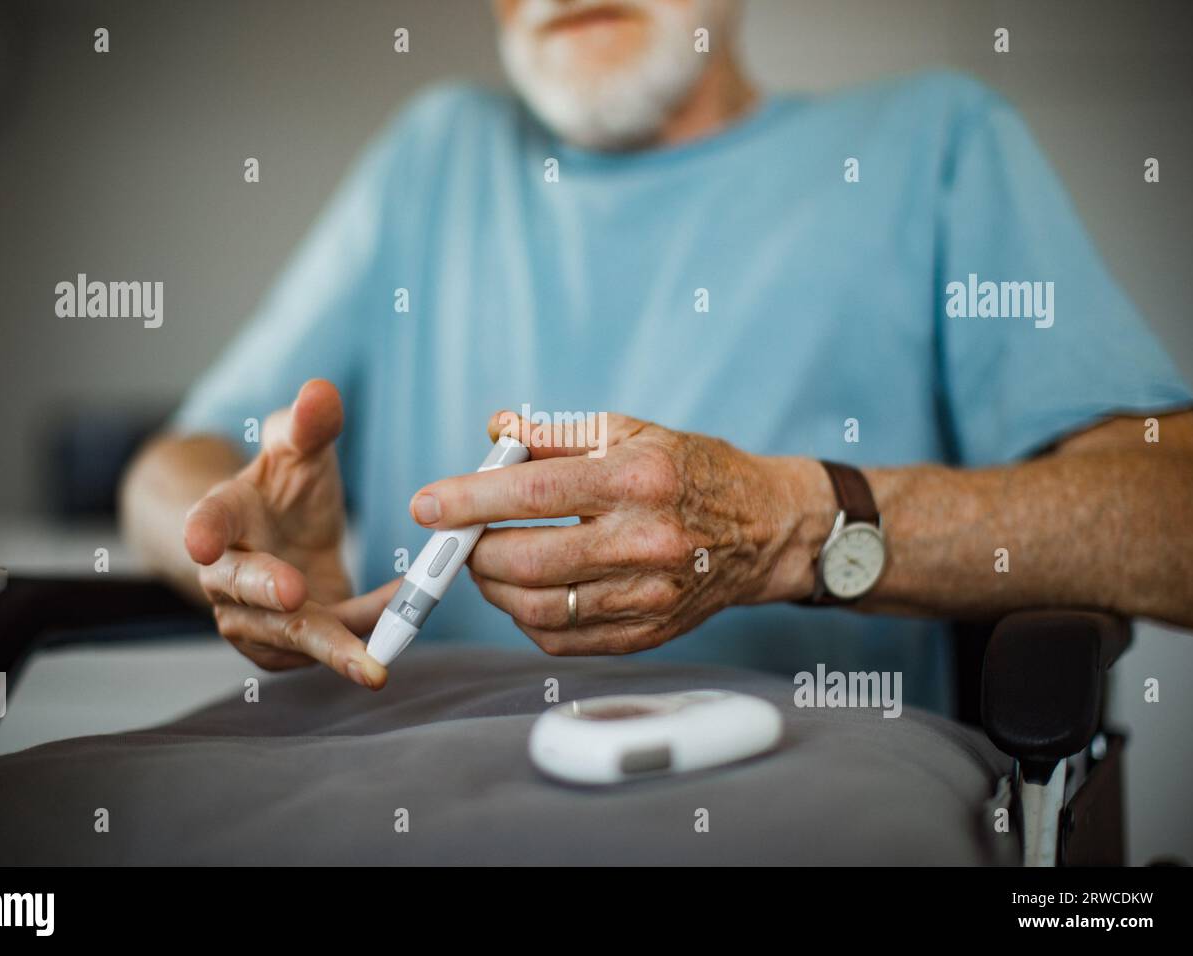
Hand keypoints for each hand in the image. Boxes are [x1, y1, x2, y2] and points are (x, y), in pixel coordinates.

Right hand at [183, 379, 393, 687]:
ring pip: (287, 635)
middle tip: (296, 595)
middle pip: (241, 590)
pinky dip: (362, 636)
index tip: (199, 542)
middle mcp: (228, 574)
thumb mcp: (301, 449)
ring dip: (334, 641)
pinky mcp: (282, 646)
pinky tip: (399, 615)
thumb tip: (320, 392)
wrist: (280, 536)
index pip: (208, 520)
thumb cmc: (285, 489)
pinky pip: (323, 647)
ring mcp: (251, 616)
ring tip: (379, 643)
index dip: (203, 531)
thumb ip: (308, 425)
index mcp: (223, 515)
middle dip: (268, 592)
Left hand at [408, 410, 823, 654]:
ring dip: (495, 588)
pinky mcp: (650, 633)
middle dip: (475, 552)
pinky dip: (529, 617)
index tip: (426, 505)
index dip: (469, 500)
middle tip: (460, 538)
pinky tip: (528, 590)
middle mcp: (646, 540)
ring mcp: (650, 594)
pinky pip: (565, 638)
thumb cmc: (691, 471)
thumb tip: (494, 431)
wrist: (766, 529)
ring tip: (490, 563)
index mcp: (639, 478)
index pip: (534, 492)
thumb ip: (556, 433)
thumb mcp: (631, 431)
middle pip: (528, 560)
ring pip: (540, 607)